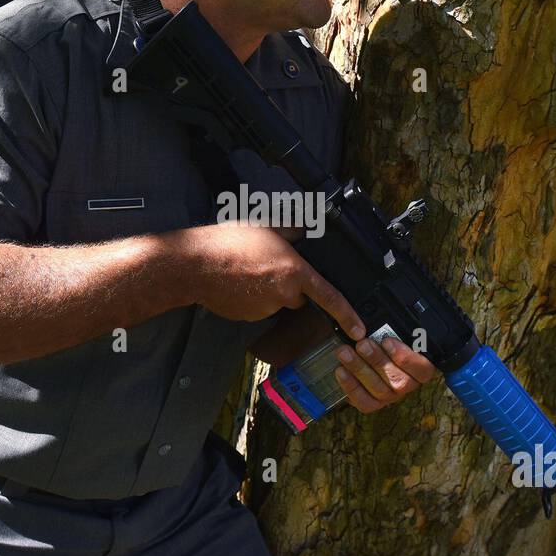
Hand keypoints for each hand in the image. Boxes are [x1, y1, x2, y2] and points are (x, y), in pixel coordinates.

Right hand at [185, 222, 365, 338]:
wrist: (196, 265)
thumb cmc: (229, 242)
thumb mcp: (268, 226)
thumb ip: (293, 230)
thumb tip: (307, 231)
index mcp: (294, 272)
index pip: (330, 297)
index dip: (347, 315)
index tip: (359, 329)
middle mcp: (283, 294)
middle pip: (298, 296)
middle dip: (290, 285)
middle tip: (269, 266)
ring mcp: (265, 308)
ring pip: (277, 301)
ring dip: (269, 290)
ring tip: (247, 271)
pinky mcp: (249, 316)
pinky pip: (258, 308)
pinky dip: (253, 298)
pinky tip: (238, 283)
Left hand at [333, 335, 436, 413]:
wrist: (366, 350)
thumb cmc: (383, 337)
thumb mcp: (392, 328)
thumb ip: (393, 330)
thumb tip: (386, 324)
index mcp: (421, 366)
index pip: (423, 369)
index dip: (405, 357)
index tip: (387, 341)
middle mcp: (408, 384)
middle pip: (399, 381)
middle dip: (377, 361)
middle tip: (362, 344)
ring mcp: (391, 395)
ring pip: (380, 390)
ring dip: (359, 369)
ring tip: (345, 352)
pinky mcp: (374, 403)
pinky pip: (365, 402)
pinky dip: (351, 387)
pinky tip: (340, 371)